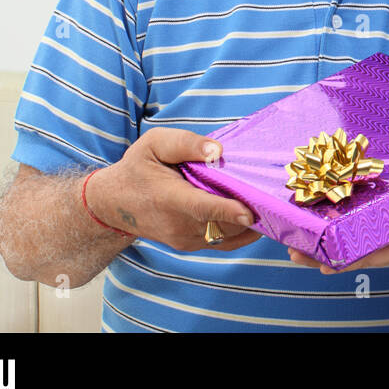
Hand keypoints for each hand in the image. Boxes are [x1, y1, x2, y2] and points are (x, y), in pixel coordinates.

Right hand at [86, 129, 260, 252]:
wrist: (113, 204)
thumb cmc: (137, 169)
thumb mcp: (154, 144)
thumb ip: (185, 143)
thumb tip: (216, 151)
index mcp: (169, 198)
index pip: (203, 209)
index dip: (228, 211)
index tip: (250, 212)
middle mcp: (178, 224)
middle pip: (222, 224)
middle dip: (249, 213)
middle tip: (276, 198)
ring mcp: (185, 239)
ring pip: (227, 235)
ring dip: (249, 224)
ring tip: (272, 205)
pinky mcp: (191, 245)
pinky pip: (224, 242)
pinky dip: (243, 232)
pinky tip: (258, 216)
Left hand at [288, 212, 388, 272]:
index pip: (370, 256)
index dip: (346, 262)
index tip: (323, 266)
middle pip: (352, 249)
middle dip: (323, 253)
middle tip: (294, 254)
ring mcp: (386, 223)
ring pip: (351, 233)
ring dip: (325, 236)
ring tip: (298, 237)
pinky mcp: (384, 206)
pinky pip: (358, 215)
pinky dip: (338, 215)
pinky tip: (321, 211)